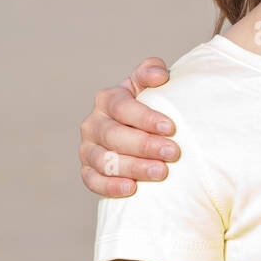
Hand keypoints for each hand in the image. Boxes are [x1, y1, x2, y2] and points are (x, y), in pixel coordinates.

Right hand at [79, 58, 177, 196]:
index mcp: (107, 99)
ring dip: (133, 167)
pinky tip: (132, 189)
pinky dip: (110, 187)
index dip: (145, 118)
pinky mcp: (87, 170)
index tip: (170, 127)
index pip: (122, 107)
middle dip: (145, 145)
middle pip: (114, 136)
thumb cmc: (148, 103)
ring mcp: (87, 148)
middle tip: (173, 153)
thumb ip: (151, 71)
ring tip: (161, 172)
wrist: (137, 129)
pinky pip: (93, 181)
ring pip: (105, 161)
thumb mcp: (149, 84)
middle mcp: (93, 123)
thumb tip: (160, 76)